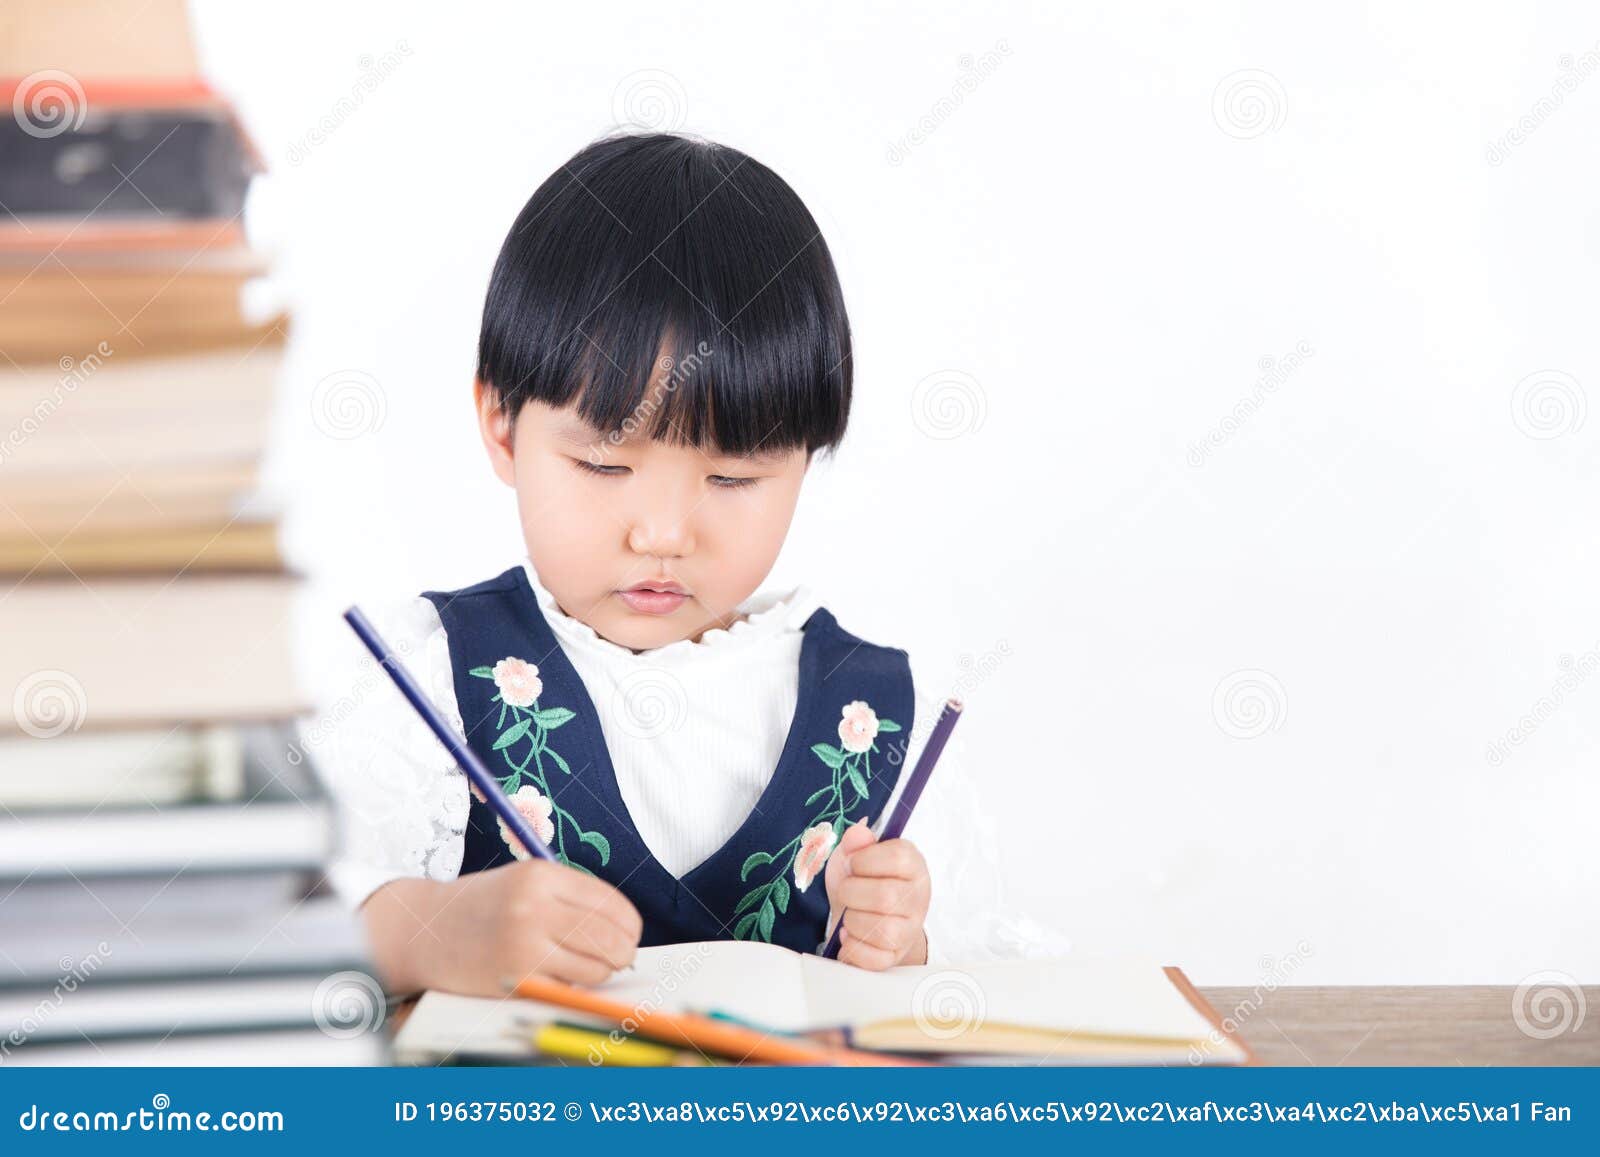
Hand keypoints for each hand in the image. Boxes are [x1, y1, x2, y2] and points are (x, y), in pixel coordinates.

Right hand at [364, 861, 642, 996]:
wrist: (423, 930)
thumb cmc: (481, 906)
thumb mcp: (524, 882)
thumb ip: (570, 897)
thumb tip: (624, 928)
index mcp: (541, 875)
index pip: (611, 903)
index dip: (630, 924)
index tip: (630, 934)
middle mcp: (534, 907)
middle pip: (610, 937)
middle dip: (623, 951)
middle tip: (619, 957)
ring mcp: (524, 945)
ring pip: (596, 967)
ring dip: (601, 973)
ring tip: (586, 967)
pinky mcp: (514, 980)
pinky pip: (568, 988)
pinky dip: (573, 988)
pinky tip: (560, 978)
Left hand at [823, 819, 930, 968]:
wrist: (864, 919)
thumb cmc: (863, 883)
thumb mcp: (855, 856)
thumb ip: (856, 842)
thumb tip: (857, 833)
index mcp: (913, 865)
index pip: (897, 858)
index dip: (865, 860)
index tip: (853, 864)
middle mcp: (919, 896)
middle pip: (886, 896)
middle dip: (851, 893)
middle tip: (846, 891)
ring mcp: (911, 929)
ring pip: (882, 930)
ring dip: (852, 922)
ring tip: (849, 914)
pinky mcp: (896, 956)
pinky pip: (875, 959)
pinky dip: (852, 948)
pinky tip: (848, 936)